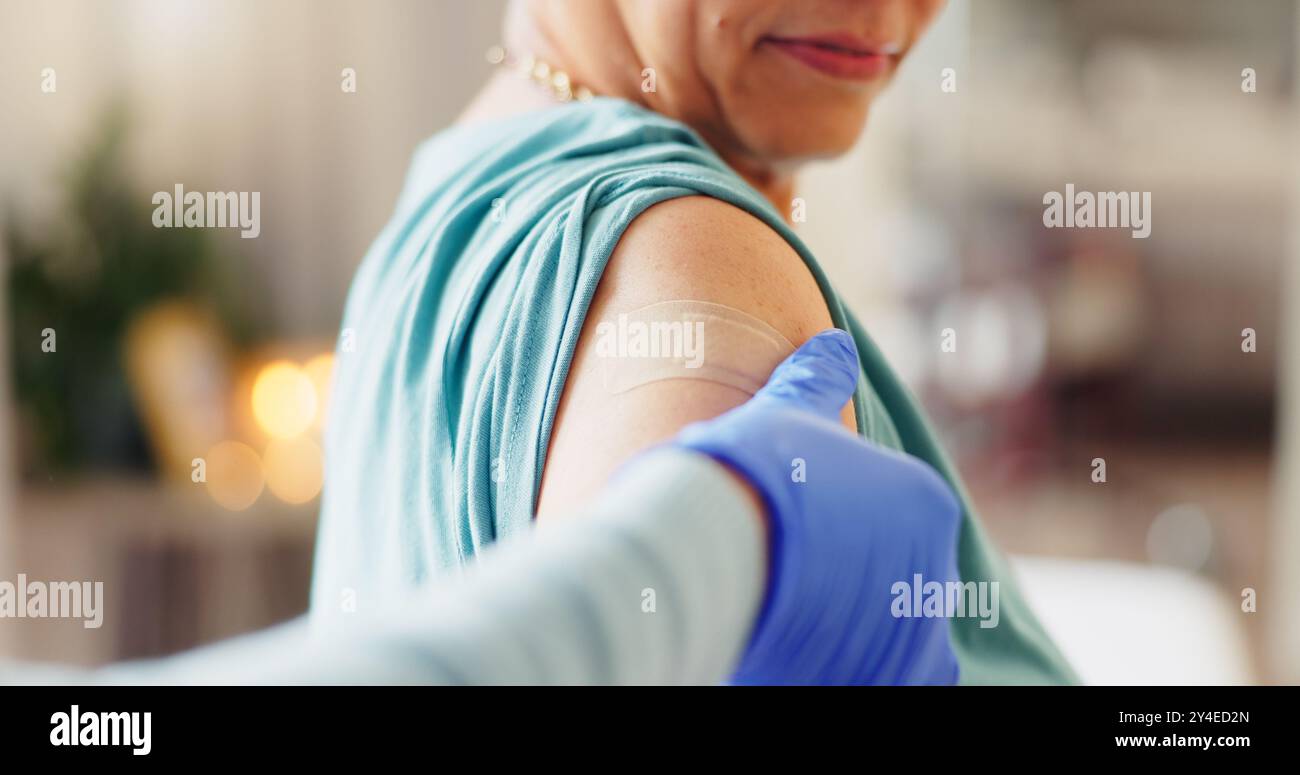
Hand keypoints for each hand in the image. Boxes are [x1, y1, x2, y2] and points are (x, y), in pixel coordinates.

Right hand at [673, 329, 961, 684]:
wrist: (720, 543)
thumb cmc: (752, 473)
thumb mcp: (786, 413)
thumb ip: (818, 380)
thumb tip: (835, 340)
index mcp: (922, 502)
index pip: (888, 524)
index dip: (832, 531)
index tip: (789, 535)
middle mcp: (934, 569)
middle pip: (893, 582)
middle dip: (847, 585)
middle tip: (787, 583)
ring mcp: (913, 632)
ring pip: (895, 637)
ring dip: (856, 633)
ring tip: (796, 620)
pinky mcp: (888, 679)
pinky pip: (891, 680)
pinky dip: (856, 669)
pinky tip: (811, 655)